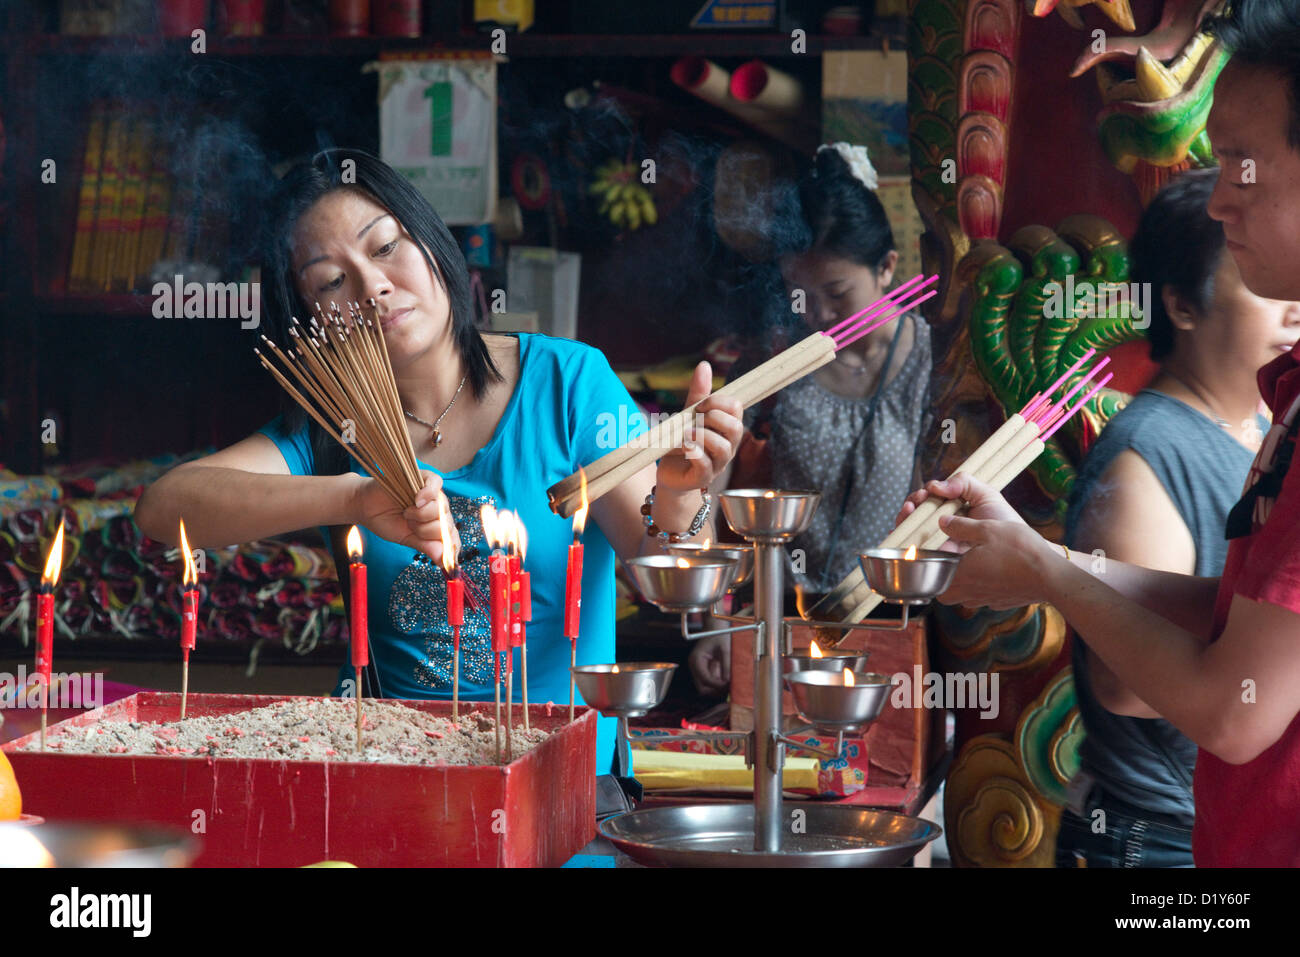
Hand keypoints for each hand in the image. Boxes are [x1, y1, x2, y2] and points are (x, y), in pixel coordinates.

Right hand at [352, 472, 457, 562]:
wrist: (365, 506)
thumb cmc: (387, 522)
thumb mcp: (407, 538)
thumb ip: (425, 546)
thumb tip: (443, 560)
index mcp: (436, 526)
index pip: (452, 538)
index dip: (450, 548)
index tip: (444, 561)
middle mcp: (439, 510)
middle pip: (447, 524)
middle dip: (426, 531)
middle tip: (410, 525)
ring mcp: (433, 494)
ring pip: (441, 508)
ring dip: (421, 515)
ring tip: (406, 512)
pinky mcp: (424, 478)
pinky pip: (436, 484)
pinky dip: (428, 493)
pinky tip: (417, 500)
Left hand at [655, 361, 743, 493]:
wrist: (670, 472)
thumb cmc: (684, 441)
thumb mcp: (689, 414)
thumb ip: (699, 393)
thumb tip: (704, 365)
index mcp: (727, 428)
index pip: (736, 408)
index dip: (718, 402)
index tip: (699, 406)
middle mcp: (728, 446)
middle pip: (735, 427)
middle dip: (713, 417)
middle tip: (694, 419)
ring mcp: (718, 464)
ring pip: (723, 447)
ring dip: (702, 435)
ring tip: (686, 434)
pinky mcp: (703, 478)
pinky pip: (706, 465)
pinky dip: (694, 452)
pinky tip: (684, 446)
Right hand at [687, 632, 730, 694]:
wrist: (715, 628)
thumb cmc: (719, 635)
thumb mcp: (725, 648)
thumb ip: (726, 665)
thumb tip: (728, 681)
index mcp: (696, 660)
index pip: (704, 679)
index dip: (717, 684)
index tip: (729, 683)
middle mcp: (695, 667)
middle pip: (703, 688)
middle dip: (716, 690)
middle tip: (730, 687)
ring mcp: (700, 670)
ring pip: (707, 688)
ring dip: (718, 689)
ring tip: (731, 684)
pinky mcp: (706, 671)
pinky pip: (712, 683)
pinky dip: (720, 684)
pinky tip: (729, 680)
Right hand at [894, 472, 1025, 553]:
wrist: (1017, 551)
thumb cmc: (1004, 523)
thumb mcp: (986, 495)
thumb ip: (964, 482)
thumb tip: (935, 486)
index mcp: (952, 510)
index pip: (928, 501)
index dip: (921, 496)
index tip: (925, 493)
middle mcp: (942, 526)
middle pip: (915, 515)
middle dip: (910, 506)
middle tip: (914, 503)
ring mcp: (938, 543)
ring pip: (910, 531)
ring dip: (904, 521)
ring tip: (908, 512)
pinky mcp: (937, 559)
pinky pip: (915, 552)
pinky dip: (903, 542)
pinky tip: (901, 534)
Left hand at [932, 509, 1058, 609]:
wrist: (1051, 576)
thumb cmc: (1019, 550)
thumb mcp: (987, 529)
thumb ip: (961, 526)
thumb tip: (943, 522)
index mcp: (960, 575)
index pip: (930, 582)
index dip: (928, 571)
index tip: (932, 558)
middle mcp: (970, 593)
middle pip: (945, 594)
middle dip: (942, 580)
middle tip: (949, 562)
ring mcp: (987, 600)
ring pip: (964, 597)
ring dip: (963, 583)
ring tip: (971, 564)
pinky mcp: (1002, 602)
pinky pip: (984, 597)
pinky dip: (983, 587)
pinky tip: (993, 572)